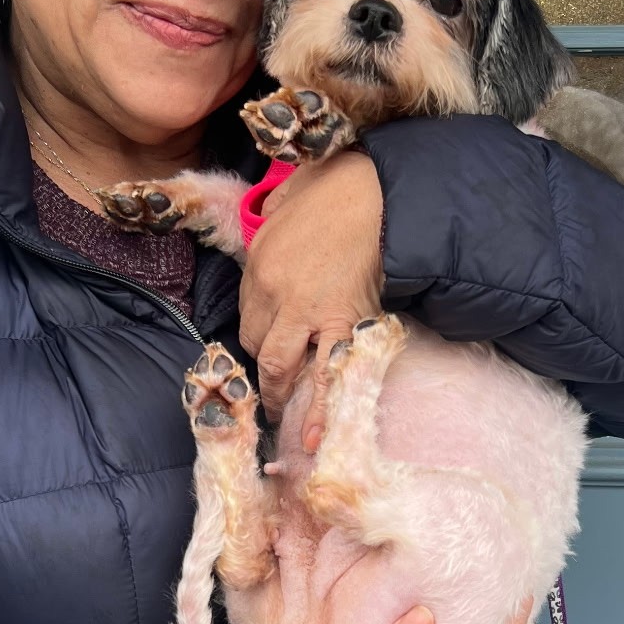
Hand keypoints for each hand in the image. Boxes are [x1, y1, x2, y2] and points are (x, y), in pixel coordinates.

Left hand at [239, 151, 383, 447]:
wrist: (374, 189)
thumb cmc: (332, 185)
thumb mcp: (284, 201)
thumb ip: (272, 223)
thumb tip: (274, 223)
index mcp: (258, 265)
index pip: (249, 316)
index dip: (261, 334)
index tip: (272, 345)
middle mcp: (273, 294)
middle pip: (258, 345)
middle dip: (267, 369)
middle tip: (278, 388)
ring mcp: (307, 312)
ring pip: (280, 365)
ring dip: (281, 395)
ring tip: (286, 420)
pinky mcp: (344, 322)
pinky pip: (327, 371)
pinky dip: (321, 406)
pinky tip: (315, 437)